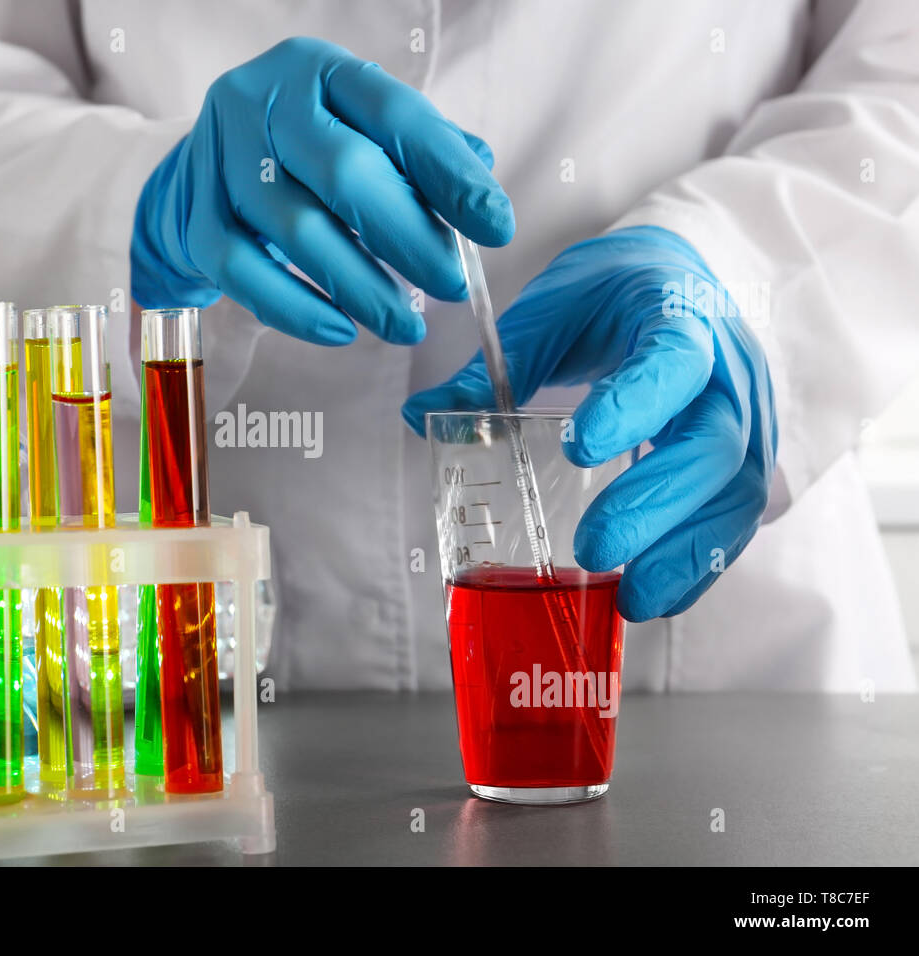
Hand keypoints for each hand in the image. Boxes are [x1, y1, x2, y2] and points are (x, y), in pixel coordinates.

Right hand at [130, 37, 514, 344]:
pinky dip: (295, 309)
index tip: (494, 226)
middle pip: (342, 172)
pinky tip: (341, 331)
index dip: (450, 173)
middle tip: (450, 285)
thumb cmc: (300, 154)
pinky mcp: (195, 219)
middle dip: (406, 236)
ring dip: (359, 286)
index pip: (395, 115)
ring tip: (405, 325)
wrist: (197, 173)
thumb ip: (419, 157)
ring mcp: (220, 160)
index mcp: (319, 69)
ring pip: (295, 229)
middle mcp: (264, 102)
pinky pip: (244, 273)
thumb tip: (482, 199)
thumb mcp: (359, 133)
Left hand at [402, 226, 776, 620]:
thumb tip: (419, 416)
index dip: (633, 405)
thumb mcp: (550, 311)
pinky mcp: (747, 458)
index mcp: (678, 312)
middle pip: (713, 444)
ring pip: (737, 492)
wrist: (676, 275)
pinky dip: (699, 562)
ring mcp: (748, 417)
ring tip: (631, 599)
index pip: (672, 357)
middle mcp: (729, 369)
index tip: (579, 447)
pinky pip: (736, 517)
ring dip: (685, 553)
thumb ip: (494, 367)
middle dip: (654, 505)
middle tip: (593, 549)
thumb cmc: (610, 294)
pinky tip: (655, 596)